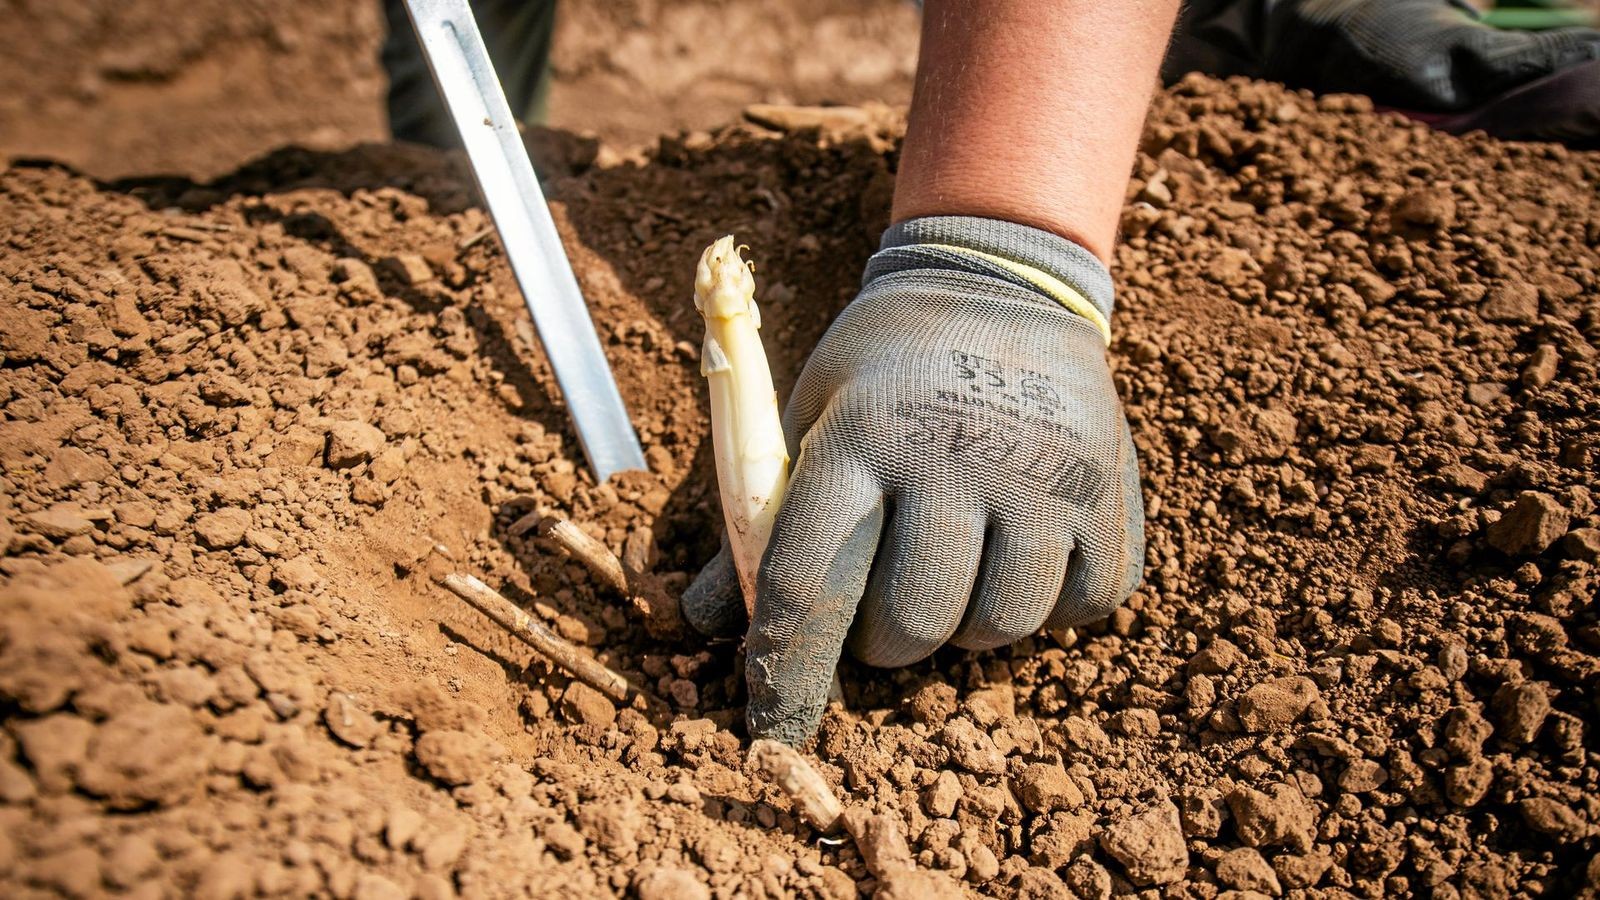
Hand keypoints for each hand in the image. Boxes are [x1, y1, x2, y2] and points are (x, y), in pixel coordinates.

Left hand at [683, 216, 1144, 745]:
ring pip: (995, 628)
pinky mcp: (1111, 492)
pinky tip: (1020, 548)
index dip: (786, 670)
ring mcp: (1044, 477)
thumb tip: (700, 623)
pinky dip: (1045, 604)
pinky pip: (1076, 609)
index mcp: (858, 438)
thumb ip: (758, 525)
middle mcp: (953, 458)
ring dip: (964, 624)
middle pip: (909, 626)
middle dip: (882, 641)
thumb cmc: (881, 369)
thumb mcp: (804, 419)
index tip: (775, 731)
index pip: (809, 582)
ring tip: (953, 562)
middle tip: (883, 597)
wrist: (997, 283)